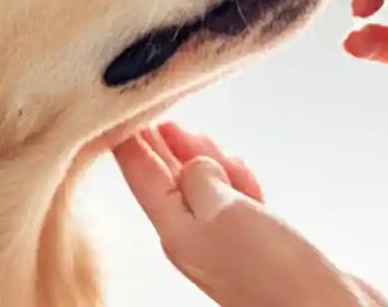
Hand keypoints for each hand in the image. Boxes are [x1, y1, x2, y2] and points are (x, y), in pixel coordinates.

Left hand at [113, 123, 386, 306]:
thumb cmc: (274, 273)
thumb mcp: (224, 212)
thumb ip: (200, 180)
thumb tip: (194, 163)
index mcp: (176, 230)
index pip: (142, 176)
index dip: (129, 142)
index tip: (114, 113)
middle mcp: (196, 237)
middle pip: (169, 181)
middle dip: (160, 146)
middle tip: (149, 114)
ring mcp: (228, 242)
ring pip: (205, 190)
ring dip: (198, 159)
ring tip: (188, 132)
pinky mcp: (261, 245)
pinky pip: (238, 204)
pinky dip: (234, 181)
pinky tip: (235, 166)